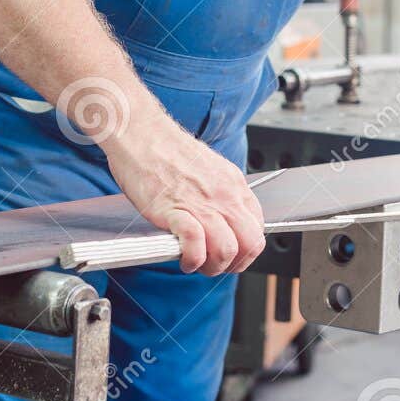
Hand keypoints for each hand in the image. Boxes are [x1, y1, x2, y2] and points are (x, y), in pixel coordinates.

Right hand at [102, 112, 264, 275]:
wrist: (141, 134)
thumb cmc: (166, 149)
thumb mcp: (208, 168)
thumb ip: (219, 193)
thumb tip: (222, 219)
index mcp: (233, 185)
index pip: (258, 229)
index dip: (246, 251)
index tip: (231, 256)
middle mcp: (223, 195)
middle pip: (250, 244)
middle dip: (234, 264)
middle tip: (215, 265)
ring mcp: (201, 203)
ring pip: (227, 250)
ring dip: (213, 266)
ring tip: (197, 263)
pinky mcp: (175, 210)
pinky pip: (196, 246)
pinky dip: (192, 260)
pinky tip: (183, 259)